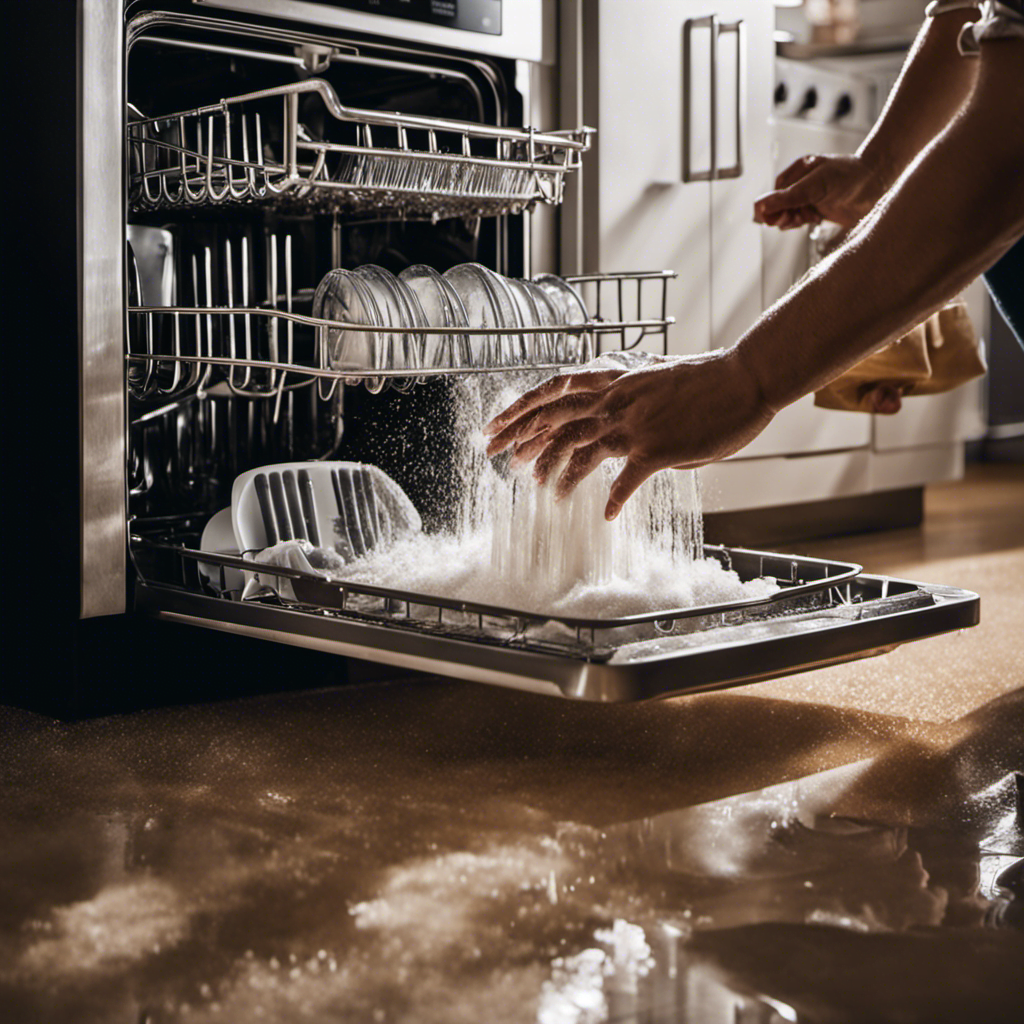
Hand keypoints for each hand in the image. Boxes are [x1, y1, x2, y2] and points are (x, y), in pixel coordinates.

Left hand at [483, 350, 774, 519]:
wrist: (743, 379)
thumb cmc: (706, 380)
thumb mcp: (658, 378)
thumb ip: (632, 397)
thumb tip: (621, 413)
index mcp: (614, 382)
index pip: (553, 392)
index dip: (520, 410)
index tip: (496, 426)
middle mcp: (616, 401)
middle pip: (554, 420)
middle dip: (520, 440)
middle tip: (496, 459)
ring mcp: (634, 426)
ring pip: (580, 452)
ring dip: (558, 475)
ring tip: (544, 493)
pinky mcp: (657, 450)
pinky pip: (625, 482)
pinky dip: (613, 500)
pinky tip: (606, 515)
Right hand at [754, 154, 888, 230]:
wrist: (880, 182)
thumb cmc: (851, 176)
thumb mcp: (815, 185)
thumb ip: (787, 197)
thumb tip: (760, 206)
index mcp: (798, 171)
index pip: (772, 194)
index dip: (772, 208)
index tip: (778, 217)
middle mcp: (801, 184)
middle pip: (777, 207)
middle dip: (783, 215)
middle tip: (797, 217)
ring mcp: (810, 197)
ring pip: (788, 215)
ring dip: (793, 220)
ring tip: (808, 218)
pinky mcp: (819, 210)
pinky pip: (800, 220)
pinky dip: (802, 223)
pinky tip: (814, 220)